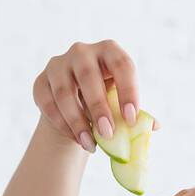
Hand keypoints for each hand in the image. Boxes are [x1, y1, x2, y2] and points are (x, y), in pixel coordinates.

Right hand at [31, 40, 158, 152]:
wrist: (77, 106)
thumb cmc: (108, 101)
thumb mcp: (123, 103)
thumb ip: (137, 113)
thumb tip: (153, 126)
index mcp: (109, 51)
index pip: (121, 64)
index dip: (128, 91)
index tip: (131, 119)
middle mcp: (82, 52)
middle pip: (88, 75)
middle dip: (98, 107)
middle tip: (108, 133)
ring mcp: (58, 65)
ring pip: (64, 92)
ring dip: (78, 121)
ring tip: (91, 144)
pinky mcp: (40, 82)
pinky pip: (48, 103)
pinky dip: (62, 124)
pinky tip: (76, 139)